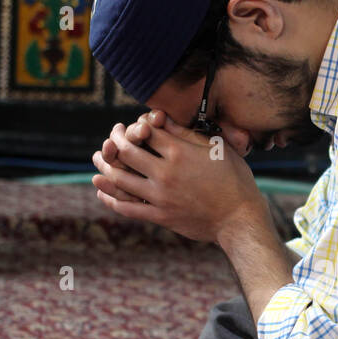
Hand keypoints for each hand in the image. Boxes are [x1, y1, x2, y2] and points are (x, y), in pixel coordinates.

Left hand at [90, 110, 268, 243]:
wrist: (239, 218)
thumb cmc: (234, 180)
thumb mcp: (217, 148)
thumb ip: (188, 134)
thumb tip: (164, 119)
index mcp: (180, 152)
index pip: (145, 132)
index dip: (133, 126)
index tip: (129, 126)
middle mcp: (166, 172)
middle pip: (126, 152)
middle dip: (114, 141)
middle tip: (110, 138)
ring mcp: (161, 196)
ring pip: (120, 179)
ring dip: (104, 167)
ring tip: (98, 159)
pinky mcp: (160, 216)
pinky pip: (127, 207)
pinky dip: (111, 198)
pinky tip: (102, 191)